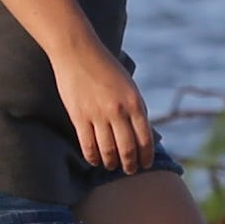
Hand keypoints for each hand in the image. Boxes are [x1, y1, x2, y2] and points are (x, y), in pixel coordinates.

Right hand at [52, 43, 157, 174]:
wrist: (78, 51)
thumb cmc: (105, 67)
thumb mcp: (128, 85)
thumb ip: (134, 108)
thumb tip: (140, 133)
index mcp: (134, 102)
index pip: (145, 139)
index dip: (146, 156)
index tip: (145, 165)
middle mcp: (118, 111)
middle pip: (128, 149)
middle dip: (130, 164)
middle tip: (129, 171)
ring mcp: (98, 115)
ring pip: (108, 151)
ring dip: (111, 163)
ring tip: (112, 166)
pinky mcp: (79, 116)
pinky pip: (88, 145)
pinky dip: (93, 157)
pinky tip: (95, 160)